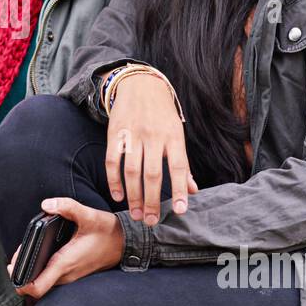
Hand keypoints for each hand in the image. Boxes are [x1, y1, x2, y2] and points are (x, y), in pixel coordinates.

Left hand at [5, 197, 123, 299]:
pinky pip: (52, 279)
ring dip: (32, 272)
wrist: (127, 243)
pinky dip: (42, 270)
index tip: (12, 269)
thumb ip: (67, 206)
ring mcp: (71, 277)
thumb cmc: (108, 231)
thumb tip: (46, 204)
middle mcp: (67, 274)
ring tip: (27, 253)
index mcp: (65, 263)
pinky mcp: (74, 274)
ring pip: (44, 283)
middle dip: (22, 274)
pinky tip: (41, 254)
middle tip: (18, 255)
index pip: (36, 287)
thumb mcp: (88, 215)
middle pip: (35, 287)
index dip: (20, 282)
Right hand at [107, 71, 197, 223]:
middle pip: (153, 174)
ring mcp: (133, 134)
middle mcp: (154, 136)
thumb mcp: (177, 133)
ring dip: (133, 196)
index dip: (180, 189)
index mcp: (174, 136)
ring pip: (132, 171)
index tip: (180, 210)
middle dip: (152, 201)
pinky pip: (113, 161)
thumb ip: (184, 163)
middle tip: (151, 220)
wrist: (140, 84)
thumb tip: (193, 191)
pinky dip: (114, 181)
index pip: (180, 167)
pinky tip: (118, 195)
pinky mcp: (115, 134)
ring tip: (136, 214)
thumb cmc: (162, 114)